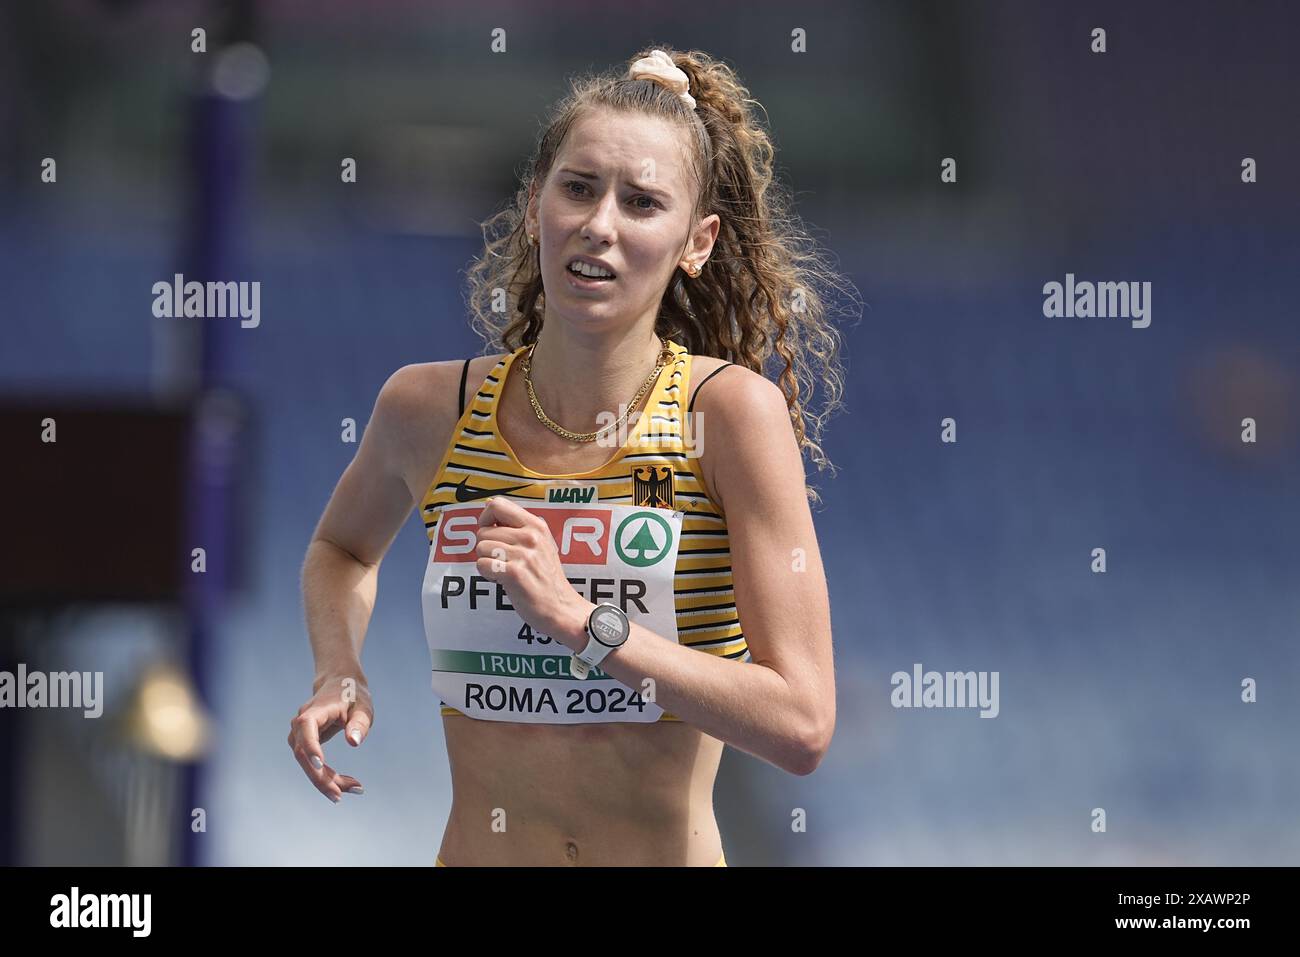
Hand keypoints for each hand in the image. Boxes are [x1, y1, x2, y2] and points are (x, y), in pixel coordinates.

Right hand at [287, 673, 372, 801]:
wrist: (339, 684)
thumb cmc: (353, 695)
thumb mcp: (363, 706)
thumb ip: (360, 723)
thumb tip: (354, 742)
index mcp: (316, 710)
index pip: (306, 726)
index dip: (310, 745)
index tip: (320, 764)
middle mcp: (301, 723)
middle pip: (303, 753)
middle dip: (320, 776)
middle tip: (341, 795)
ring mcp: (299, 734)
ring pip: (306, 763)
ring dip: (324, 780)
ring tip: (353, 788)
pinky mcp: (304, 744)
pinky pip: (311, 764)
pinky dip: (325, 776)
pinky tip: (345, 784)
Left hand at [475, 496, 592, 649]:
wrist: (561, 608)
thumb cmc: (546, 577)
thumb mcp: (541, 543)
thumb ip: (518, 526)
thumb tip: (489, 506)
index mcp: (536, 525)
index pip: (497, 504)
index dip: (486, 519)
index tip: (492, 533)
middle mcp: (531, 536)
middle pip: (484, 531)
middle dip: (486, 548)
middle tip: (504, 561)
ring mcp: (523, 554)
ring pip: (481, 548)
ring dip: (487, 562)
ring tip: (505, 571)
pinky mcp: (514, 573)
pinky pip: (482, 564)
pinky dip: (487, 574)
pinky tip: (502, 580)